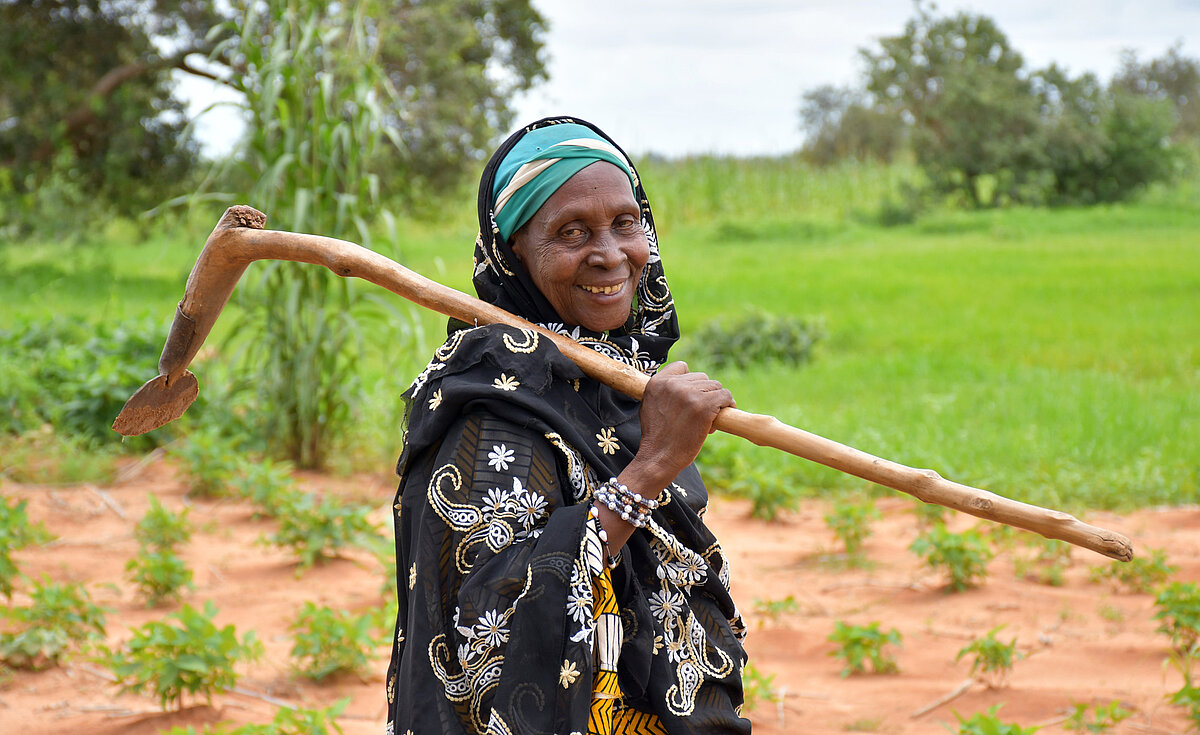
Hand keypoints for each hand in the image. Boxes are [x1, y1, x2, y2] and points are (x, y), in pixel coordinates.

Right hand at [625, 361, 734, 492]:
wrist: (659, 457)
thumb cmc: (657, 437)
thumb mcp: (650, 405)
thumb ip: (664, 391)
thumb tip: (686, 386)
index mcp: (658, 382)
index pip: (682, 367)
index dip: (690, 381)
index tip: (692, 395)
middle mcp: (673, 384)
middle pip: (702, 378)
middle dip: (704, 394)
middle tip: (700, 414)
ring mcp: (689, 393)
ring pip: (715, 386)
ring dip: (716, 401)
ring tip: (708, 419)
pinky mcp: (705, 405)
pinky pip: (725, 396)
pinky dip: (728, 405)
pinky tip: (722, 416)